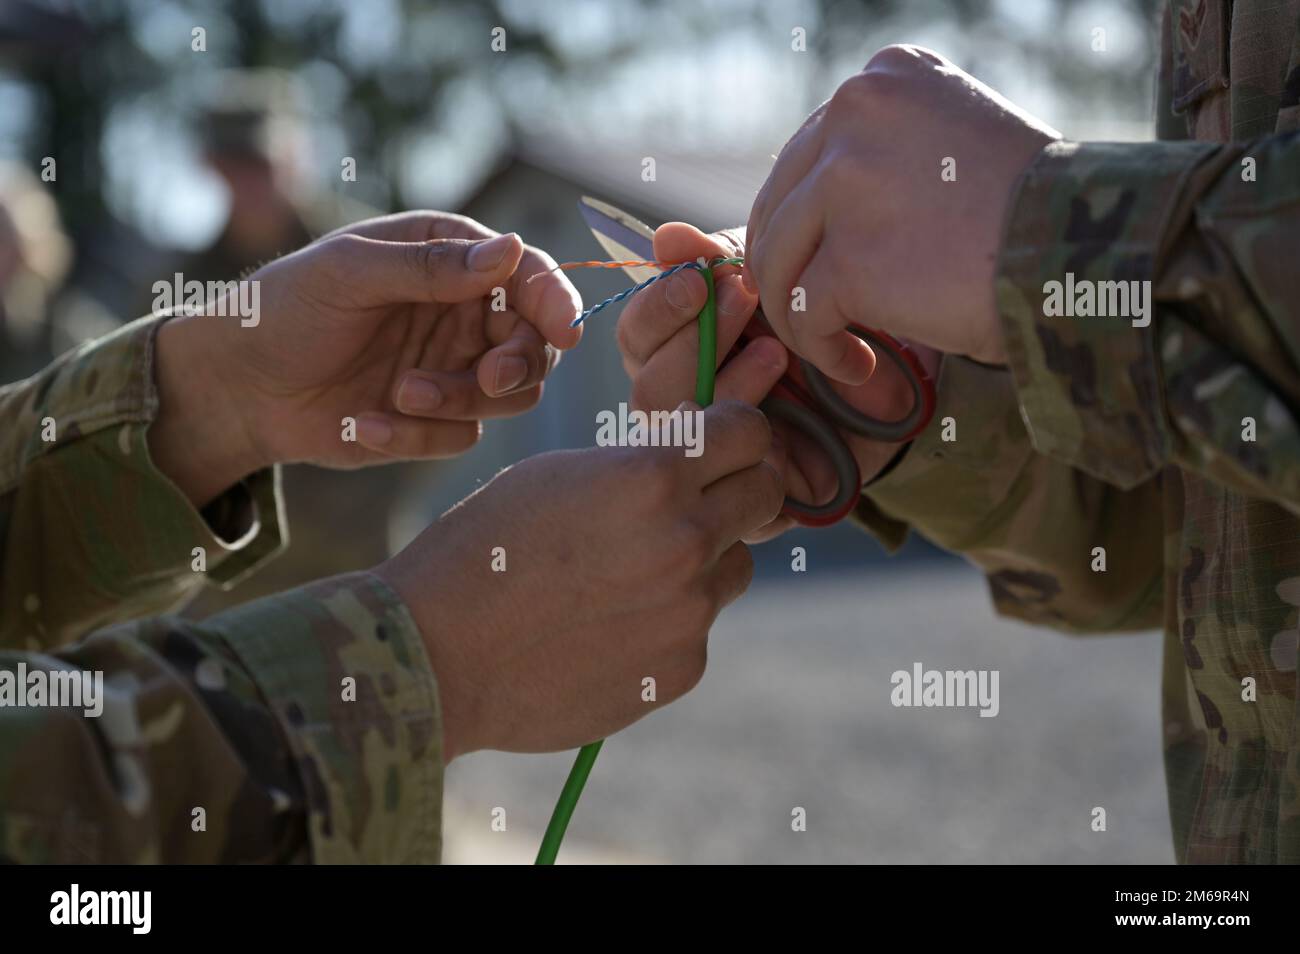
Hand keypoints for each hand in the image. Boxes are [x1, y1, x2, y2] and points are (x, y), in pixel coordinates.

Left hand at [150, 211, 581, 504]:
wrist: (236, 388)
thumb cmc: (285, 309)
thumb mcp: (349, 273)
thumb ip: (430, 266)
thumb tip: (510, 250)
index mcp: (450, 259)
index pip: (526, 276)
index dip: (555, 301)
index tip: (565, 331)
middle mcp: (462, 313)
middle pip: (533, 343)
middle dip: (517, 364)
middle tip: (490, 378)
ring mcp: (452, 368)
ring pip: (508, 396)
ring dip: (461, 400)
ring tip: (400, 395)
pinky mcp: (434, 420)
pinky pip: (459, 437)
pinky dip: (417, 436)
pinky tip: (364, 424)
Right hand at [375, 401, 782, 758]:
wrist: (438, 655)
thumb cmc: (482, 549)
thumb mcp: (559, 477)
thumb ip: (640, 465)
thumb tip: (697, 458)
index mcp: (651, 476)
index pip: (751, 430)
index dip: (739, 429)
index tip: (722, 438)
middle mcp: (684, 540)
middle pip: (766, 492)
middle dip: (742, 483)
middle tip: (704, 493)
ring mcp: (689, 610)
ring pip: (736, 563)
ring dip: (706, 557)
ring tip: (634, 570)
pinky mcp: (682, 667)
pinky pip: (699, 625)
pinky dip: (670, 618)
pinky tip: (610, 624)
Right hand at [617, 222, 937, 541]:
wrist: (910, 373)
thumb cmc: (831, 320)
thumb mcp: (775, 276)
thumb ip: (719, 258)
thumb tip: (665, 237)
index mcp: (678, 354)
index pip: (637, 338)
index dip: (658, 308)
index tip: (697, 278)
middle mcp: (688, 409)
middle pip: (649, 391)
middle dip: (693, 343)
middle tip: (744, 299)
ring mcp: (718, 460)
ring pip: (683, 438)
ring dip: (726, 384)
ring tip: (778, 351)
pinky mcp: (757, 504)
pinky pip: (733, 483)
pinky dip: (755, 443)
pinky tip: (786, 409)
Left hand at [746, 45, 1058, 378]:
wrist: (1090, 254)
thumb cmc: (1039, 214)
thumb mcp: (959, 142)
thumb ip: (890, 153)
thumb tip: (819, 205)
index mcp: (886, 76)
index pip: (807, 155)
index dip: (806, 222)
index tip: (824, 265)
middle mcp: (856, 110)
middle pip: (780, 204)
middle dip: (787, 269)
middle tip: (814, 314)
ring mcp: (847, 181)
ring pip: (777, 258)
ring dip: (796, 313)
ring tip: (837, 345)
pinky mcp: (851, 256)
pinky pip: (799, 311)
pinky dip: (818, 347)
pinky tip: (855, 364)